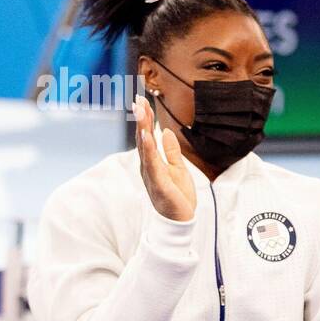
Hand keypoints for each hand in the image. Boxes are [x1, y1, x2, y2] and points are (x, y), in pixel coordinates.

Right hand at [134, 96, 195, 221]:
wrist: (181, 221)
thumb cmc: (178, 197)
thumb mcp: (178, 169)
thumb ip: (171, 151)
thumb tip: (165, 131)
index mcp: (152, 163)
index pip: (147, 137)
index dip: (145, 119)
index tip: (142, 100)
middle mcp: (148, 167)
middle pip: (143, 139)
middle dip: (141, 119)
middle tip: (138, 99)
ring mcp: (151, 176)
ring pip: (145, 149)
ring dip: (142, 129)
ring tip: (140, 111)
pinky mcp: (159, 184)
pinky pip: (153, 165)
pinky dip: (149, 150)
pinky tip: (147, 136)